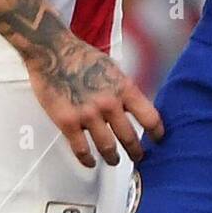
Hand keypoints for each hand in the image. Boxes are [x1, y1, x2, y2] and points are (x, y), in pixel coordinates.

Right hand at [28, 35, 163, 168]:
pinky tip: (90, 161)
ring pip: (107, 148)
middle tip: (137, 157)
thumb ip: (122, 89)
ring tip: (114, 160)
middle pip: (130, 138)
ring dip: (113, 158)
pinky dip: (87, 160)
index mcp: (123, 88)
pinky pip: (81, 149)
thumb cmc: (80, 56)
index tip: (158, 139)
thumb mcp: (112, 69)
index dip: (157, 133)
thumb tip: (132, 106)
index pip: (150, 117)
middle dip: (136, 152)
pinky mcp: (68, 122)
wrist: (53, 51)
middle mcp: (109, 103)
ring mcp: (88, 114)